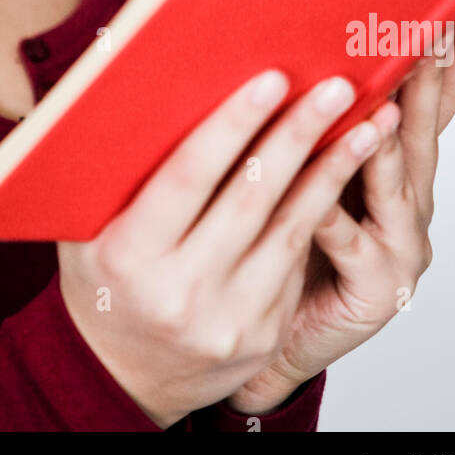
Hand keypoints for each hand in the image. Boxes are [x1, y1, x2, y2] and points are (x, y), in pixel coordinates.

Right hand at [57, 69, 388, 427]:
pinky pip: (296, 258)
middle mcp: (181, 291)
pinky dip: (324, 209)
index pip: (188, 176)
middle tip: (335, 87)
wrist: (117, 375)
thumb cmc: (104, 278)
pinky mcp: (264, 333)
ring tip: (369, 124)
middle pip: (250, 197)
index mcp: (128, 256)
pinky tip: (348, 172)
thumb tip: (147, 86)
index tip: (272, 80)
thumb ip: (114, 171)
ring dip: (334, 171)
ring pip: (290, 228)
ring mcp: (230, 318)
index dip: (233, 126)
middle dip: (297, 135)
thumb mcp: (86, 227)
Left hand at [227, 0, 454, 413]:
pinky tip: (318, 196)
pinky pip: (347, 241)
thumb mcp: (299, 169)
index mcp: (396, 166)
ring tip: (387, 97)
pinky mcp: (375, 287)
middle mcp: (410, 200)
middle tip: (440, 22)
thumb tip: (294, 36)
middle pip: (424, 124)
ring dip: (388, 136)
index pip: (431, 95)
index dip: (453, 48)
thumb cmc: (280, 243)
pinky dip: (332, 214)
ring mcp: (400, 244)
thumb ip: (308, 119)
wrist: (265, 338)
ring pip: (395, 179)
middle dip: (435, 72)